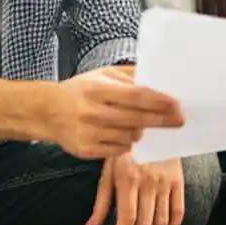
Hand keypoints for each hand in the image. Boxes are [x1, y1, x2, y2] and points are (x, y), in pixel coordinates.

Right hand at [49, 66, 182, 159]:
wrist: (47, 111)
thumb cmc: (80, 91)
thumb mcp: (102, 75)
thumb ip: (129, 76)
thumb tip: (158, 78)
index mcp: (97, 89)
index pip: (135, 96)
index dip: (158, 101)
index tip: (175, 104)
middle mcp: (92, 112)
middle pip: (136, 119)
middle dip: (161, 120)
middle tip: (178, 120)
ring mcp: (88, 133)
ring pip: (129, 136)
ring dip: (142, 131)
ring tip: (145, 125)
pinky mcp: (85, 150)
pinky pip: (118, 150)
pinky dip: (127, 143)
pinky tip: (127, 135)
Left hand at [86, 153, 184, 224]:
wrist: (153, 129)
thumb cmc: (126, 150)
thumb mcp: (108, 171)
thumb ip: (102, 202)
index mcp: (128, 179)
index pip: (127, 219)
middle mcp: (148, 183)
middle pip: (144, 224)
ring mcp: (166, 183)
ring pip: (161, 222)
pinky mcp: (179, 182)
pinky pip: (178, 211)